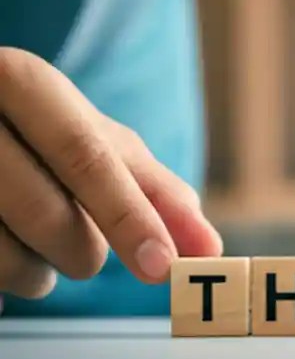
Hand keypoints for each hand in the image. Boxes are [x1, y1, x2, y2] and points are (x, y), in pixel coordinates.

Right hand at [0, 48, 221, 305]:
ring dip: (33, 276)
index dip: (129, 216)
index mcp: (21, 82)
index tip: (163, 267)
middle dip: (81, 252)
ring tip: (37, 258)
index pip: (85, 157)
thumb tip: (208, 246)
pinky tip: (2, 259)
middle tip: (86, 258)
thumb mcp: (90, 139)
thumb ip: (153, 189)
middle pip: (43, 210)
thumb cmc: (28, 130)